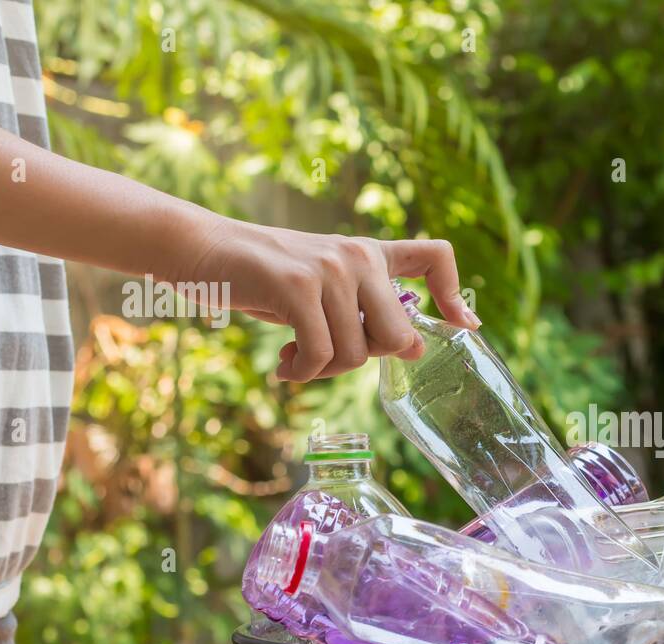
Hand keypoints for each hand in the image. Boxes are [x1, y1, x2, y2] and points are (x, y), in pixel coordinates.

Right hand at [176, 218, 479, 380]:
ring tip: (295, 358)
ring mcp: (328, 269)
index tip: (463, 326)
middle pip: (398, 337)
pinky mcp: (296, 286)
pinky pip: (320, 354)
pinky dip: (302, 372)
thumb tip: (418, 349)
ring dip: (322, 370)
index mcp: (369, 254)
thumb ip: (366, 313)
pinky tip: (283, 365)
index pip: (435, 257)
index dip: (454, 296)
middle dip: (363, 360)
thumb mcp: (322, 291)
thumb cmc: (263, 278)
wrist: (200, 250)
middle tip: (326, 356)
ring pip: (354, 353)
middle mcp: (357, 256)